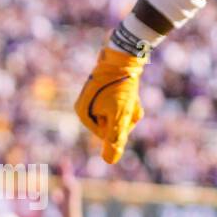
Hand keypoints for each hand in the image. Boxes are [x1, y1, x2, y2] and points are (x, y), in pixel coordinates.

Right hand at [74, 47, 146, 163]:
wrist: (125, 54)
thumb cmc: (121, 86)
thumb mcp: (120, 115)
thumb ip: (115, 138)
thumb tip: (109, 161)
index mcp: (84, 114)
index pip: (106, 135)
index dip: (121, 127)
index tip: (124, 111)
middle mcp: (86, 106)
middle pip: (112, 124)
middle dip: (126, 117)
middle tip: (131, 102)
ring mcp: (95, 98)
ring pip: (119, 114)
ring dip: (131, 109)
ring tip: (133, 96)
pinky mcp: (105, 90)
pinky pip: (121, 103)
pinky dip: (130, 101)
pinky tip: (133, 93)